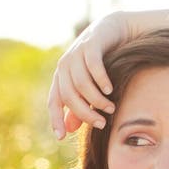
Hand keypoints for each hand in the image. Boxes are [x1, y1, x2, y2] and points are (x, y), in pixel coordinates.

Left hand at [47, 11, 126, 138]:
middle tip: (102, 124)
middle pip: (69, 96)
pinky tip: (109, 90)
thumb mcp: (89, 87)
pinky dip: (101, 81)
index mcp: (61, 77)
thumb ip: (79, 107)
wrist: (114, 31)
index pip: (54, 101)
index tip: (61, 137)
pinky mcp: (90, 44)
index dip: (55, 119)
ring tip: (110, 108)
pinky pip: (93, 67)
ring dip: (97, 100)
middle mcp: (65, 65)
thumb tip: (69, 129)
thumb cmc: (102, 63)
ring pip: (82, 84)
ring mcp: (76, 53)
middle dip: (85, 114)